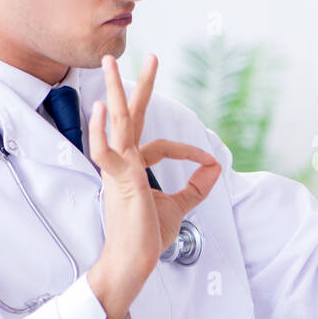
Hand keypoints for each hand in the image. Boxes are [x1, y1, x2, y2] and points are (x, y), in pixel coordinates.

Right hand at [87, 53, 220, 318]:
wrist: (134, 261)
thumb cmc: (148, 236)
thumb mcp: (180, 206)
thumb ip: (196, 187)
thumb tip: (216, 167)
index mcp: (134, 167)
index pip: (162, 145)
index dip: (190, 151)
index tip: (209, 162)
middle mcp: (123, 163)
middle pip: (132, 117)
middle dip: (139, 86)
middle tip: (150, 57)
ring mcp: (118, 169)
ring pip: (117, 123)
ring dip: (115, 91)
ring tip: (111, 63)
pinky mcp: (118, 180)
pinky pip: (105, 151)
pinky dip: (101, 130)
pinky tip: (101, 109)